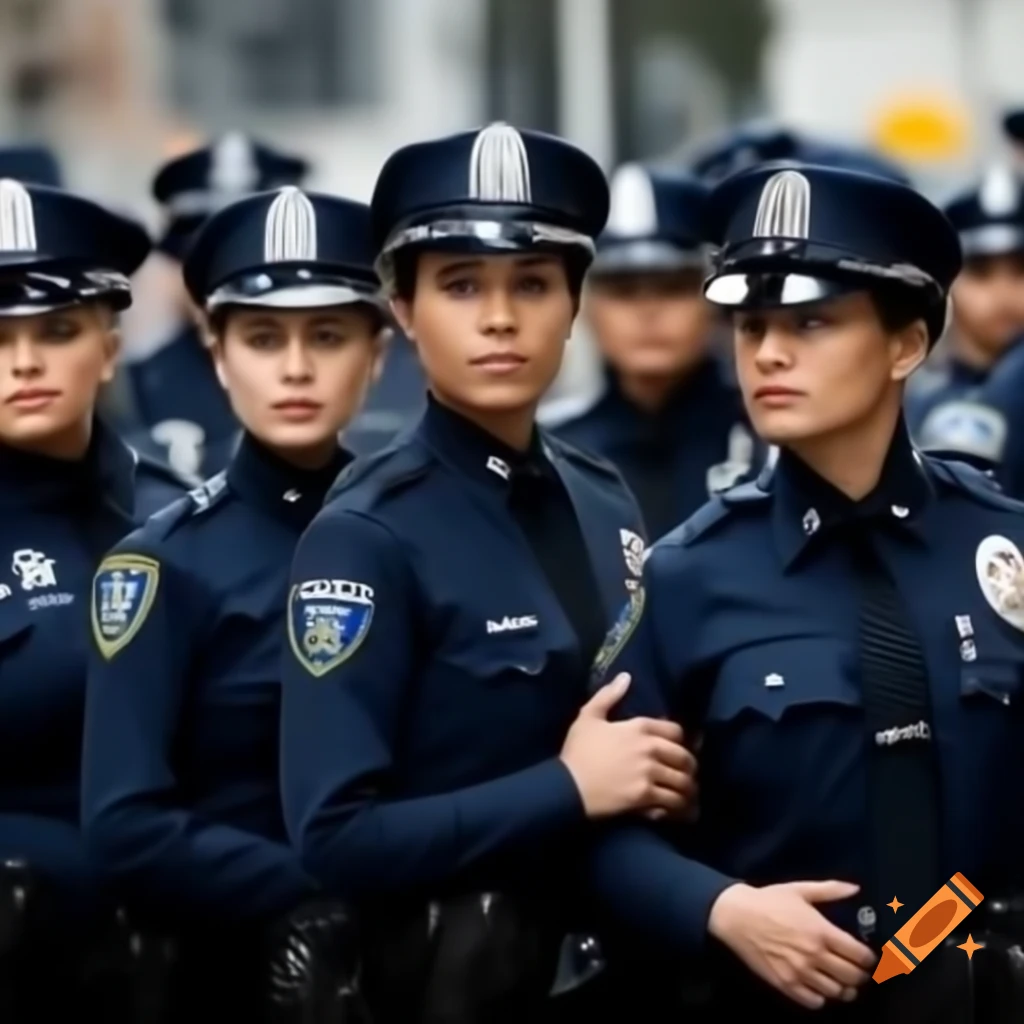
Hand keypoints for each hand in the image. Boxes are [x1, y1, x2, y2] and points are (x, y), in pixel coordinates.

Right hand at [560, 673, 696, 817]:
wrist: (567, 786)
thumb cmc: (578, 751)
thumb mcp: (588, 717)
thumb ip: (608, 696)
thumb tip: (626, 676)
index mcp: (640, 727)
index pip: (676, 731)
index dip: (681, 741)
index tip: (679, 750)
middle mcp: (650, 749)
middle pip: (685, 758)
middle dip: (690, 768)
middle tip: (688, 776)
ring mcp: (649, 774)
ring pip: (683, 783)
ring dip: (688, 792)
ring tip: (688, 799)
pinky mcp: (646, 797)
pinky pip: (672, 803)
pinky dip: (679, 809)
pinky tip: (679, 813)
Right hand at [708, 881, 875, 1009]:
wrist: (736, 916)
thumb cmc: (769, 900)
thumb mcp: (799, 889)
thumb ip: (830, 890)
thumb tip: (856, 888)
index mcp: (821, 931)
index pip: (860, 955)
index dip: (869, 959)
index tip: (867, 957)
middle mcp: (814, 955)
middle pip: (853, 977)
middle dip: (861, 976)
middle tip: (858, 972)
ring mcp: (800, 972)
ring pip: (837, 993)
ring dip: (844, 989)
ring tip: (842, 983)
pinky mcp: (785, 985)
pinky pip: (814, 1002)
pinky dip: (822, 998)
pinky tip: (820, 988)